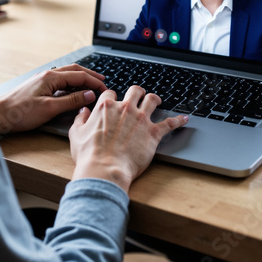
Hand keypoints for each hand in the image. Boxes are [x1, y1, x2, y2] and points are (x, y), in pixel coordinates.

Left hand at [0, 65, 106, 133]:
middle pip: (74, 70)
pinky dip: (71, 84)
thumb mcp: (49, 108)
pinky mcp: (39, 87)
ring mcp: (43, 80)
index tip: (105, 89)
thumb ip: (71, 100)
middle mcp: (47, 75)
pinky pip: (60, 81)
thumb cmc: (20, 112)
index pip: (79, 75)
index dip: (94, 82)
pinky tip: (75, 90)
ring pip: (67, 75)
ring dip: (81, 79)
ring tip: (92, 86)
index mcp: (51, 77)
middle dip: (90, 76)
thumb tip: (89, 94)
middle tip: (103, 83)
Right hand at [69, 86, 188, 193]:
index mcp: (106, 107)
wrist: (105, 170)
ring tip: (157, 101)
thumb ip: (80, 120)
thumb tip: (83, 112)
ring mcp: (141, 119)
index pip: (111, 93)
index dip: (113, 98)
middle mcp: (125, 109)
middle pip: (135, 91)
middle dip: (137, 93)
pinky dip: (178, 120)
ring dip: (155, 99)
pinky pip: (169, 123)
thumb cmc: (89, 155)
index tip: (114, 102)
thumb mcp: (76, 134)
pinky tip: (184, 119)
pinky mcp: (153, 133)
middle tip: (138, 97)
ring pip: (152, 100)